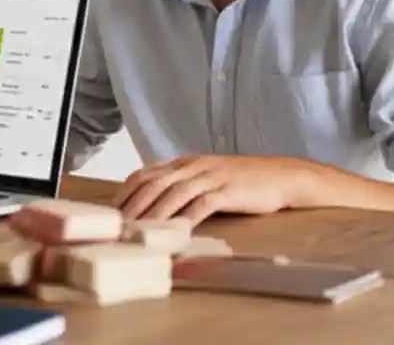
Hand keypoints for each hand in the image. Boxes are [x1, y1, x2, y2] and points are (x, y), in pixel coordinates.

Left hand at [112, 154, 310, 223]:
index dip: (125, 193)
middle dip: (132, 205)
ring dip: (152, 213)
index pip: (145, 174)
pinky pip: (201, 205)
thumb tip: (154, 206)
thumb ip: (182, 186)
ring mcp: (210, 177)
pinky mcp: (227, 191)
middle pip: (154, 183)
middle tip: (116, 226)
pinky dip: (185, 218)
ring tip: (137, 231)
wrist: (282, 176)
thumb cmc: (243, 182)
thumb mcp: (207, 178)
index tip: (110, 212)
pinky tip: (174, 231)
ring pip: (173, 194)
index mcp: (185, 162)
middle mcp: (193, 166)